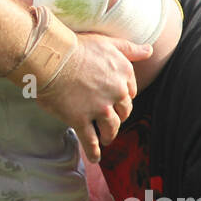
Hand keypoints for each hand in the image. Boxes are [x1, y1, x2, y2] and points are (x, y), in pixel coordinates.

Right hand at [35, 33, 150, 160]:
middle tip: (108, 119)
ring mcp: (99, 108)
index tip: (114, 101)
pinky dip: (94, 151)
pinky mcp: (81, 120)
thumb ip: (130, 49)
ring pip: (111, 128)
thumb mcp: (107, 43)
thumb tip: (149, 50)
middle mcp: (116, 92)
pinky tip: (95, 157)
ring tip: (104, 138)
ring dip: (108, 135)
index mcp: (123, 74)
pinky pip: (90, 140)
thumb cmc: (76, 47)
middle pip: (123, 111)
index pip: (130, 92)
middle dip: (117, 117)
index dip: (121, 98)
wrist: (51, 57)